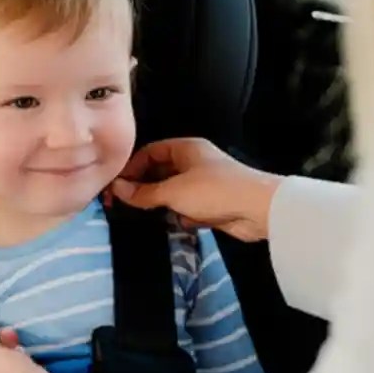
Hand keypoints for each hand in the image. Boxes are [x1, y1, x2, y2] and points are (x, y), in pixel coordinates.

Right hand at [109, 138, 282, 242]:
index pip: (150, 152)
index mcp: (186, 149)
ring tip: (142, 215)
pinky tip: (174, 223)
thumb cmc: (214, 191)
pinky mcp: (212, 205)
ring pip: (172, 192)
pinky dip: (181, 215)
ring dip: (161, 203)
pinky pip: (187, 208)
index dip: (132, 167)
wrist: (258, 209)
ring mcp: (203, 184)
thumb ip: (144, 192)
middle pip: (160, 172)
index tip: (115, 186)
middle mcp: (194, 163)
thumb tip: (116, 190)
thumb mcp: (174, 191)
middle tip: (122, 204)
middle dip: (144, 187)